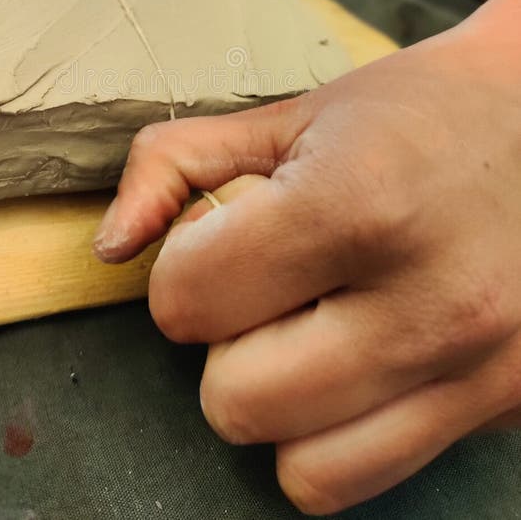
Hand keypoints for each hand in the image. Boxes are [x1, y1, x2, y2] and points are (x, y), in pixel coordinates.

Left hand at [94, 0, 520, 513]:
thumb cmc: (412, 110)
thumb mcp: (288, 113)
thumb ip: (173, 164)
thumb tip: (106, 244)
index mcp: (357, 205)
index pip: (186, 302)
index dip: (186, 265)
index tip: (228, 234)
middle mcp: (427, 302)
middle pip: (233, 400)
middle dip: (226, 339)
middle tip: (273, 282)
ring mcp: (479, 368)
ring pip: (297, 466)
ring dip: (280, 399)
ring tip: (319, 323)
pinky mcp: (509, 404)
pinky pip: (366, 477)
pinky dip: (334, 434)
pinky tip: (355, 360)